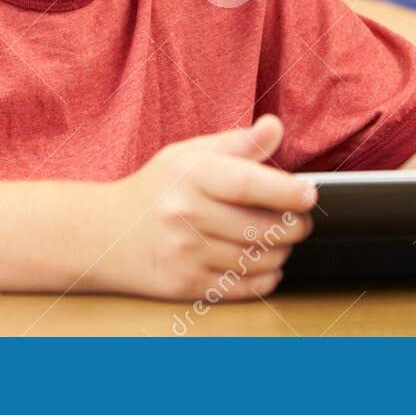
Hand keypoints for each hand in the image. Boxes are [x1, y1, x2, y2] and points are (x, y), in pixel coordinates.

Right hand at [107, 115, 316, 300]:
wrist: (106, 234)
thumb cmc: (159, 188)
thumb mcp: (192, 153)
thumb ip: (239, 143)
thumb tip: (275, 127)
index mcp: (191, 175)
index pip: (247, 184)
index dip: (286, 191)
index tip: (309, 194)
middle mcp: (185, 215)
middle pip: (260, 227)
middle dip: (294, 226)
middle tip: (300, 219)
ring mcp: (184, 254)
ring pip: (257, 260)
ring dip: (282, 251)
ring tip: (280, 239)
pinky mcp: (186, 286)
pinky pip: (243, 287)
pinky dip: (266, 277)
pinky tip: (265, 263)